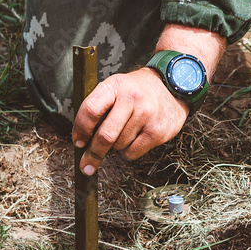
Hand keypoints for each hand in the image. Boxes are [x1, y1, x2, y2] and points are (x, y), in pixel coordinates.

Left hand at [71, 67, 188, 174]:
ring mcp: (146, 115)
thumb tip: (83, 139)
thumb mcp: (116, 88)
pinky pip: (133, 152)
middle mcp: (131, 99)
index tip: (78, 142)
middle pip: (105, 135)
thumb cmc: (137, 90)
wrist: (171, 86)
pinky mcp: (157, 131)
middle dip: (93, 153)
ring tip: (124, 133)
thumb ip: (99, 108)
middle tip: (87, 163)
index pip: (91, 110)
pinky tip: (134, 139)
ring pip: (118, 145)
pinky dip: (128, 152)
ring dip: (115, 147)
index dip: (80, 130)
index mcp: (115, 86)